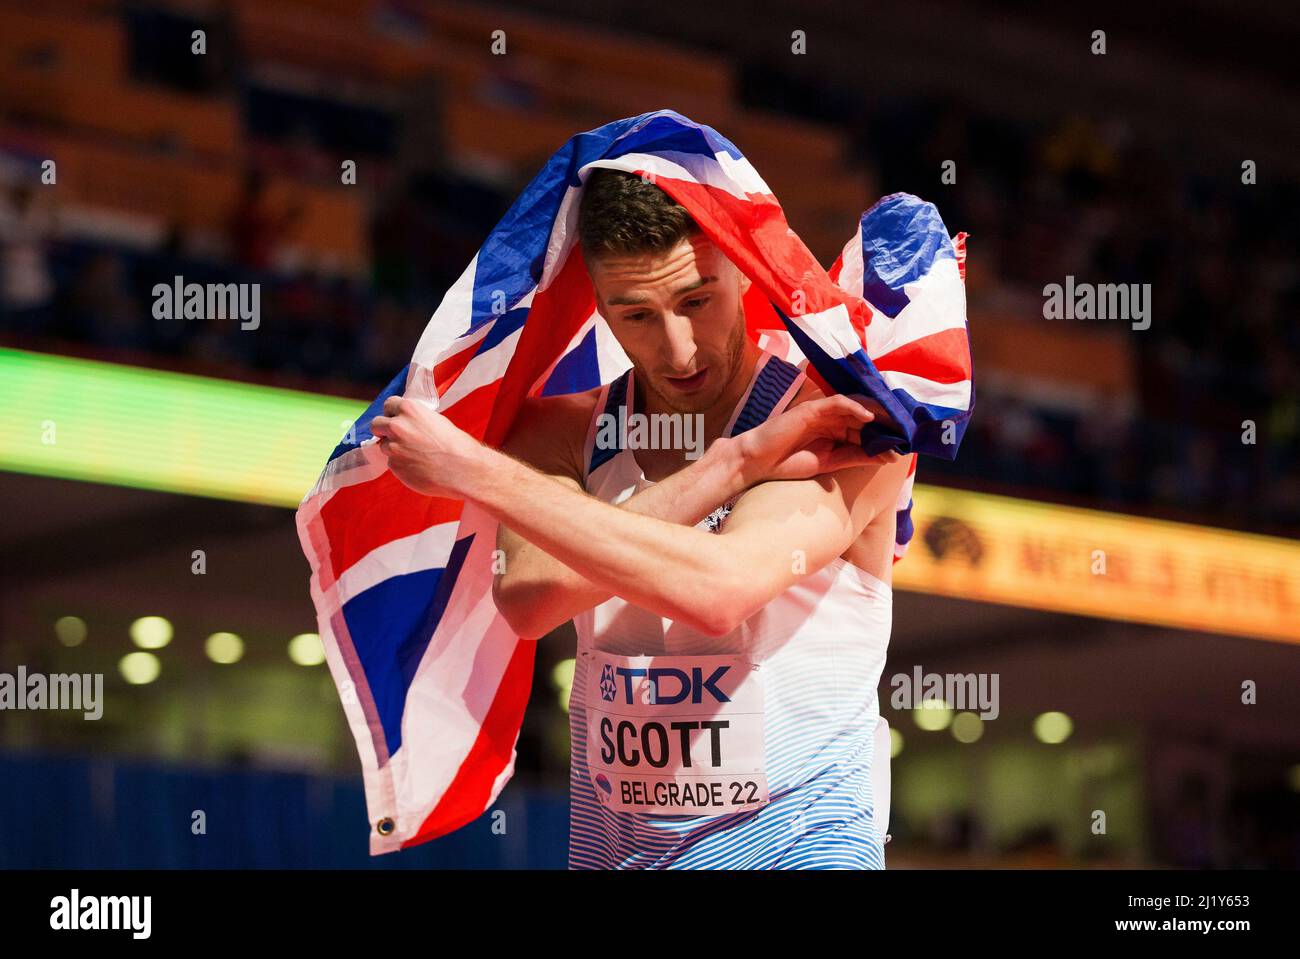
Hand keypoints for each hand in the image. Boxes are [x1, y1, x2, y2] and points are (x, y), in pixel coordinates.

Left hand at [369, 395, 484, 497]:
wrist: (464, 470)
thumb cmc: (456, 445)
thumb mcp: (436, 420)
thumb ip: (415, 419)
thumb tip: (405, 422)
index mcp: (409, 409)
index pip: (388, 404)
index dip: (393, 413)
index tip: (396, 418)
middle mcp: (397, 426)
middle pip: (376, 424)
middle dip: (384, 429)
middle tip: (396, 436)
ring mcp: (393, 447)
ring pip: (384, 446)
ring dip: (394, 449)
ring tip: (415, 455)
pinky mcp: (394, 466)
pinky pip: (392, 463)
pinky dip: (401, 464)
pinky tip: (418, 466)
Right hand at [728, 393, 896, 486]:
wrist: (758, 463)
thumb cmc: (788, 463)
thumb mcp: (831, 463)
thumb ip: (857, 457)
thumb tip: (889, 456)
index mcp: (836, 432)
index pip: (867, 429)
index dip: (887, 434)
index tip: (906, 441)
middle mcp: (832, 419)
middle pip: (866, 414)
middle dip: (887, 420)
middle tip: (908, 427)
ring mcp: (822, 412)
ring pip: (855, 405)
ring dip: (877, 412)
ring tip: (895, 420)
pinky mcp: (811, 408)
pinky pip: (837, 402)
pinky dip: (854, 407)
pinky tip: (868, 417)